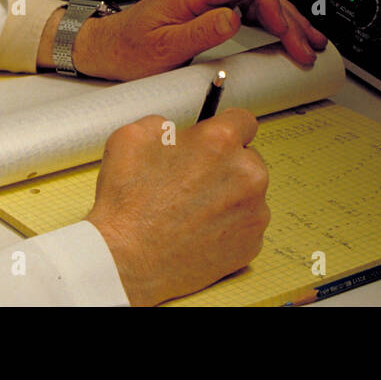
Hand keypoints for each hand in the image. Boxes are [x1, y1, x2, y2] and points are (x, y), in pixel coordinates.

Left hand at [70, 0, 327, 80]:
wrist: (105, 49)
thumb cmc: (127, 48)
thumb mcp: (163, 46)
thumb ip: (200, 31)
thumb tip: (233, 18)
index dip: (268, 2)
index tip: (283, 27)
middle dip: (288, 17)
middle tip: (308, 44)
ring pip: (256, 3)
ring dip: (285, 21)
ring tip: (310, 42)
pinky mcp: (208, 12)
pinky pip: (247, 12)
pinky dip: (269, 25)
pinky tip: (286, 36)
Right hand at [86, 108, 268, 305]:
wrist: (126, 259)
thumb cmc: (128, 203)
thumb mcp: (132, 136)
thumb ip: (166, 123)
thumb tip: (178, 132)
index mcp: (221, 141)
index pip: (244, 120)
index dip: (225, 128)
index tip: (218, 140)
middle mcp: (246, 174)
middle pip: (247, 157)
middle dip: (224, 164)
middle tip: (193, 180)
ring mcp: (254, 211)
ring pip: (248, 192)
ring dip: (228, 195)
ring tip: (192, 210)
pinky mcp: (252, 242)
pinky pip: (246, 224)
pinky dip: (229, 225)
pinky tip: (199, 230)